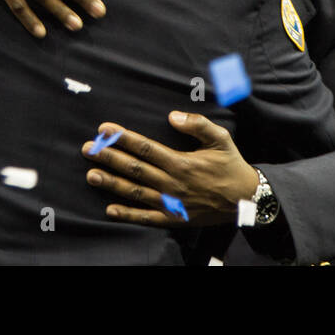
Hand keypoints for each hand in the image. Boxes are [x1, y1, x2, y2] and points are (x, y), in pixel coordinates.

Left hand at [82, 112, 259, 226]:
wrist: (246, 200)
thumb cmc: (231, 165)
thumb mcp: (221, 138)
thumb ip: (197, 124)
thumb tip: (172, 115)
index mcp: (181, 163)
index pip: (146, 147)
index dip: (123, 138)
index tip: (105, 129)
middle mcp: (172, 183)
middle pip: (135, 169)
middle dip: (110, 158)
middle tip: (88, 149)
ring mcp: (172, 203)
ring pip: (136, 193)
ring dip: (111, 184)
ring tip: (91, 175)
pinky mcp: (174, 219)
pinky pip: (147, 218)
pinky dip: (128, 215)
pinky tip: (110, 209)